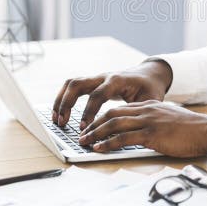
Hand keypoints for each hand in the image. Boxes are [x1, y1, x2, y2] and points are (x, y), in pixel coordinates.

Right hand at [51, 60, 172, 129]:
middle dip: (66, 104)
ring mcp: (97, 78)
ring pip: (72, 83)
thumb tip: (126, 130)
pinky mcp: (93, 83)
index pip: (97, 95)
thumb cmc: (150, 89)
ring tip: (57, 120)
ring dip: (61, 101)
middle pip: (78, 84)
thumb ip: (137, 113)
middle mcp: (104, 77)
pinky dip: (63, 99)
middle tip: (62, 123)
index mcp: (118, 80)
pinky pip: (73, 87)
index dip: (88, 111)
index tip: (82, 128)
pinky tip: (60, 114)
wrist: (149, 75)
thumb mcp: (150, 100)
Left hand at [79, 101, 206, 157]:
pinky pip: (123, 138)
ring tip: (85, 142)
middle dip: (94, 124)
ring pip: (114, 124)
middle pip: (112, 113)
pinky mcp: (152, 134)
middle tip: (83, 135)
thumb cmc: (191, 129)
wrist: (206, 130)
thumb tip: (142, 131)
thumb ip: (155, 121)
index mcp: (150, 106)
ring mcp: (148, 121)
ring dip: (96, 134)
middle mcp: (146, 110)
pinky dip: (108, 144)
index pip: (120, 109)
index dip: (103, 118)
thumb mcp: (170, 119)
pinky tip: (99, 149)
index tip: (93, 126)